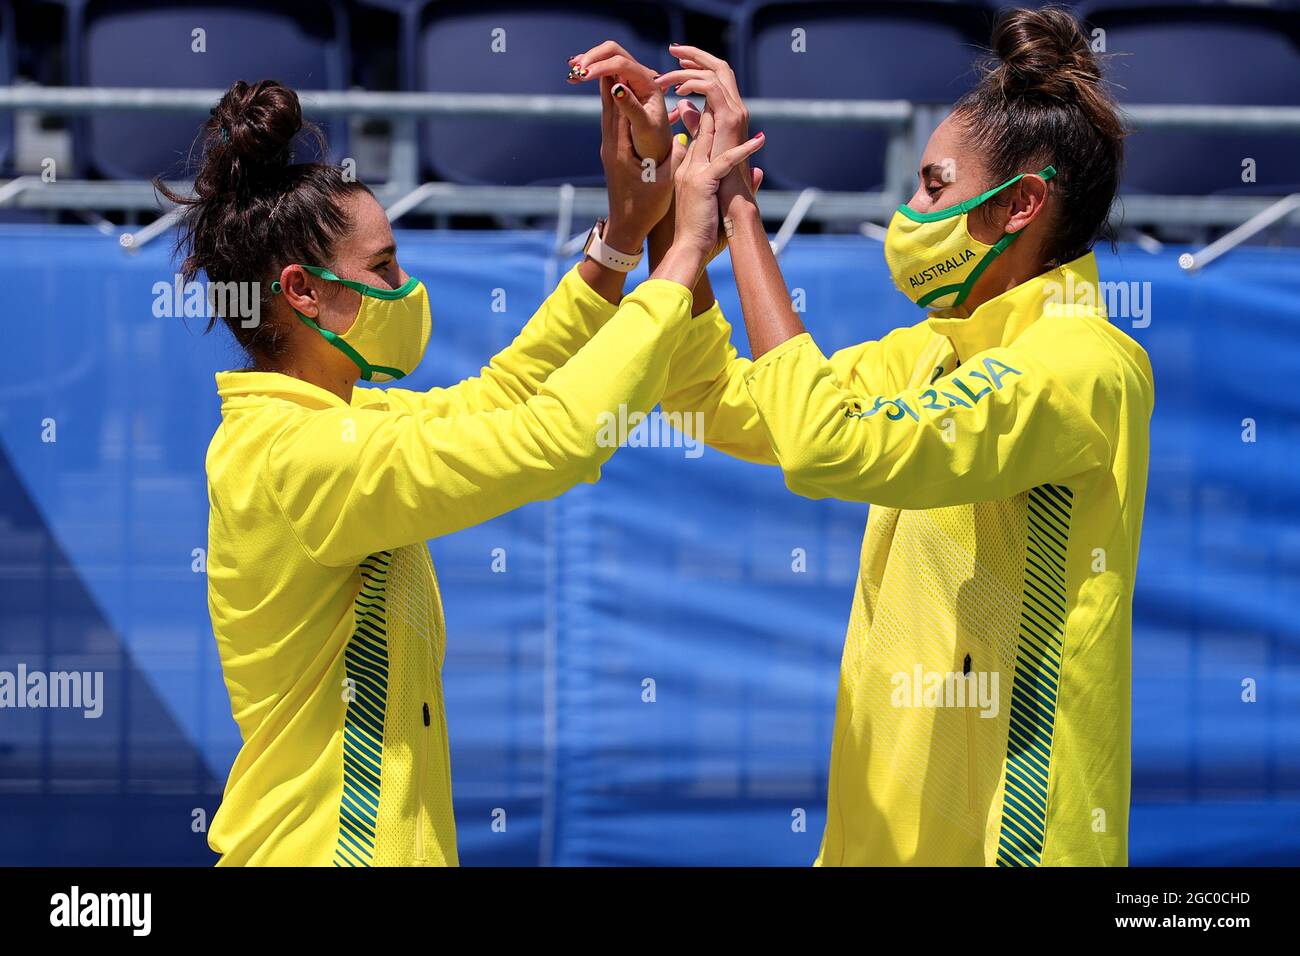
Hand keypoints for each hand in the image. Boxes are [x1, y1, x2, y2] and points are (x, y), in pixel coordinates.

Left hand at [571, 43, 674, 248]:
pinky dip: (618, 91)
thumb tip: (685, 133)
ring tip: (621, 54)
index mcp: (624, 147)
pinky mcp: (611, 145)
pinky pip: (611, 110)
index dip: (622, 85)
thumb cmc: (645, 209)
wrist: (625, 228)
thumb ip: (675, 156)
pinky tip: (624, 80)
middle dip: (610, 67)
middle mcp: (611, 139)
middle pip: (606, 93)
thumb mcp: (665, 182)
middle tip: (618, 49)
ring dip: (612, 75)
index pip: (619, 106)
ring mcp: (608, 141)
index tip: (622, 74)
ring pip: (606, 99)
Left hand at [655, 44, 756, 210]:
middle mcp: (734, 113)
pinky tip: (677, 92)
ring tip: (669, 71)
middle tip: (675, 49)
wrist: (720, 213)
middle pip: (719, 69)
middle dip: (697, 56)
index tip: (676, 61)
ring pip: (715, 74)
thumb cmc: (712, 190)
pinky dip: (694, 84)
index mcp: (727, 118)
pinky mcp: (730, 122)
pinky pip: (711, 89)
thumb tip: (684, 107)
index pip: (714, 81)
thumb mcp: (700, 152)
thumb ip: (697, 127)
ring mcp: (735, 116)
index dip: (697, 67)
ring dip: (690, 68)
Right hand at [672, 111, 765, 259]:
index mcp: (688, 171)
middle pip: (703, 128)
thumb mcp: (718, 205)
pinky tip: (761, 140)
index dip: (714, 120)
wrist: (688, 250)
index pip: (701, 138)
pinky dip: (745, 149)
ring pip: (710, 135)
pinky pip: (726, 160)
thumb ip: (737, 184)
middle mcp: (688, 167)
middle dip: (715, 108)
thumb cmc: (703, 235)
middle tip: (731, 92)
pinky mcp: (703, 181)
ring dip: (725, 118)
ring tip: (742, 104)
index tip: (729, 109)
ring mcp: (694, 172)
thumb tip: (758, 172)